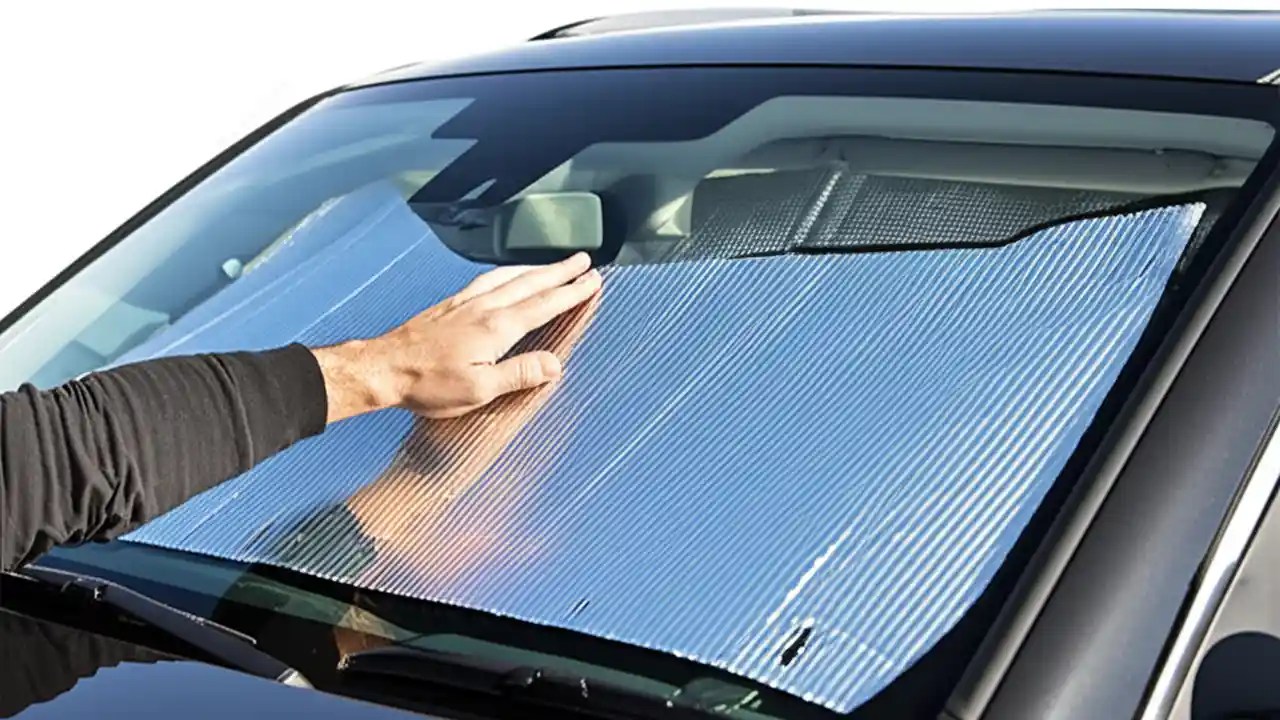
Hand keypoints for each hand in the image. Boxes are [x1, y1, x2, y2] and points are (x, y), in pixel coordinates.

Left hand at [312, 253, 601, 422]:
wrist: (383, 368)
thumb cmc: (428, 384)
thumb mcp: (479, 390)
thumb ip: (519, 374)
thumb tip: (555, 364)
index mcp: (496, 328)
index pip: (544, 305)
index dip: (571, 293)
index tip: (592, 282)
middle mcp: (484, 307)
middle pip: (531, 283)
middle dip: (560, 272)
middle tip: (583, 262)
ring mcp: (465, 302)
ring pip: (510, 277)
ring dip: (536, 269)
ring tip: (554, 265)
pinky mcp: (450, 304)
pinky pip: (488, 279)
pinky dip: (508, 272)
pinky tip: (508, 275)